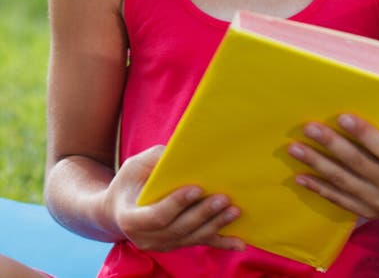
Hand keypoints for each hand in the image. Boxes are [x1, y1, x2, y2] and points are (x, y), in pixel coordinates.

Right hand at [104, 146, 245, 252]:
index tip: (197, 188)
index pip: (157, 216)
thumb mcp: (135, 165)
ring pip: (192, 238)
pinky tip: (240, 243)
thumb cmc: (129, 182)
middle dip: (203, 214)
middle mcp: (145, 238)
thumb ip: (156, 159)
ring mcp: (162, 245)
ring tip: (234, 211)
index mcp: (131, 218)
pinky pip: (200, 244)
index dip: (178, 203)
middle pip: (179, 229)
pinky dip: (222, 243)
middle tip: (223, 198)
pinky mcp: (176, 244)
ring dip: (215, 225)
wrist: (118, 210)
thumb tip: (183, 152)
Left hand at [287, 101, 378, 224]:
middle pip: (358, 165)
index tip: (343, 117)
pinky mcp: (369, 211)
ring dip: (317, 165)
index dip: (364, 134)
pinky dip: (319, 189)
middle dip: (331, 145)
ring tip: (294, 149)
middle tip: (309, 127)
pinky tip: (300, 177)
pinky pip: (340, 200)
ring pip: (344, 182)